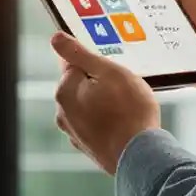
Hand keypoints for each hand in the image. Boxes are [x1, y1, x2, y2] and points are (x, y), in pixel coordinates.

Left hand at [51, 32, 160, 174]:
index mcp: (65, 90)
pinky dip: (105, 119)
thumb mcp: (109, 72)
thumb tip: (56, 38)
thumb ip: (80, 54)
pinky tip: (123, 122)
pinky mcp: (86, 146)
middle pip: (80, 84)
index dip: (94, 61)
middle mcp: (63, 112)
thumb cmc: (129, 111)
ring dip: (102, 101)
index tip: (111, 68)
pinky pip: (94, 123)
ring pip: (87, 104)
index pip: (72, 62)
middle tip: (123, 86)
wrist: (140, 156)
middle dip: (99, 82)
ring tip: (126, 105)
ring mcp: (73, 132)